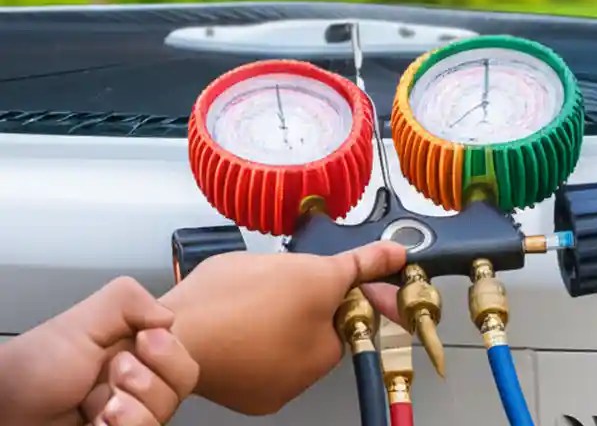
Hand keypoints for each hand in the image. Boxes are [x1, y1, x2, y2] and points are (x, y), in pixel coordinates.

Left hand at [0, 277, 195, 425]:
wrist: (3, 409)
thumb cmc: (32, 369)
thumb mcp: (80, 322)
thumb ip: (127, 301)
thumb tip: (169, 317)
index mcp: (136, 353)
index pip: (184, 356)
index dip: (168, 354)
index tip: (141, 345)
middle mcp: (137, 385)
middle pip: (180, 389)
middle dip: (146, 383)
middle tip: (112, 376)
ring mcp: (128, 415)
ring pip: (162, 418)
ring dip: (132, 413)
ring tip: (98, 408)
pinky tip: (95, 424)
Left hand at [158, 241, 406, 415]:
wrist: (174, 344)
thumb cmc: (246, 355)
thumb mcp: (312, 364)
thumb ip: (336, 344)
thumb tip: (333, 333)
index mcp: (323, 278)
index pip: (367, 263)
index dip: (388, 261)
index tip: (400, 254)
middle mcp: (288, 260)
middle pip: (323, 283)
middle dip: (329, 307)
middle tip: (332, 334)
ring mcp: (251, 264)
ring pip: (282, 291)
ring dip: (284, 313)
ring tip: (266, 351)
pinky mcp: (217, 273)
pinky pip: (247, 295)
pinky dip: (249, 315)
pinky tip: (236, 343)